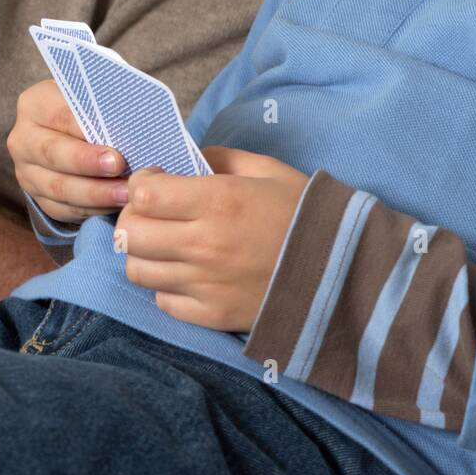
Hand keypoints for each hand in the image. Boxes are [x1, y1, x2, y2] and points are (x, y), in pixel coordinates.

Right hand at [7, 78, 128, 222]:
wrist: (72, 129)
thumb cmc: (91, 108)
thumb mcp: (94, 96)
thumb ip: (106, 106)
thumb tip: (134, 125)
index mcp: (35, 104)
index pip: (61, 116)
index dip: (88, 131)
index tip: (114, 147)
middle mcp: (23, 138)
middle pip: (53, 153)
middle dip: (88, 164)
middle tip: (119, 168)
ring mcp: (26, 171)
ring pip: (58, 187)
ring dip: (95, 193)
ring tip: (125, 194)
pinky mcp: (36, 196)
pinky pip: (62, 208)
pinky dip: (91, 209)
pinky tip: (114, 205)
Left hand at [114, 147, 310, 332]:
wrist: (344, 270)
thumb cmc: (304, 212)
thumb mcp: (266, 170)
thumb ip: (219, 159)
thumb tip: (183, 160)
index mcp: (218, 201)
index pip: (144, 194)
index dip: (141, 184)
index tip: (155, 181)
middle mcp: (204, 244)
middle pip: (131, 233)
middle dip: (134, 217)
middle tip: (152, 212)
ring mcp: (205, 285)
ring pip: (138, 270)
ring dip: (144, 253)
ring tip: (165, 243)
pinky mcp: (212, 315)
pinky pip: (163, 302)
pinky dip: (166, 286)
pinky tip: (186, 271)